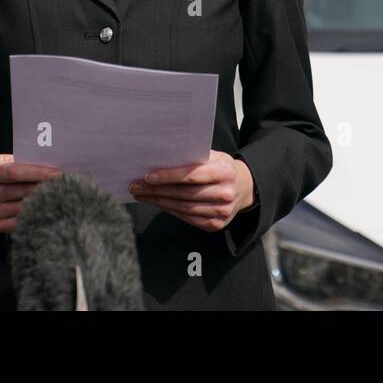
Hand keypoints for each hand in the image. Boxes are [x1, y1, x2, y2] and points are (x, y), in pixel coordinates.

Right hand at [0, 154, 62, 233]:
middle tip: (68, 185)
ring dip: (46, 203)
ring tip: (65, 197)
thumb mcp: (11, 162)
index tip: (59, 173)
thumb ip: (27, 162)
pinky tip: (52, 210)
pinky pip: (22, 222)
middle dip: (48, 188)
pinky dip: (38, 215)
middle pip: (23, 191)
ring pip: (25, 208)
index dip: (38, 172)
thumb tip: (57, 164)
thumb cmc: (7, 172)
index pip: (15, 172)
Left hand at [129, 150, 254, 231]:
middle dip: (156, 190)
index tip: (148, 176)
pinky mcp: (215, 225)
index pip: (192, 175)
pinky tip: (157, 202)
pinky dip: (169, 210)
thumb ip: (194, 157)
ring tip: (141, 195)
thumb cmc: (223, 168)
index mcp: (225, 172)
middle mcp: (225, 194)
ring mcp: (221, 212)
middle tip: (136, 186)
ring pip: (182, 208)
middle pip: (184, 194)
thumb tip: (162, 158)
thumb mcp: (215, 156)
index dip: (168, 176)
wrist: (245, 188)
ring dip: (158, 201)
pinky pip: (186, 218)